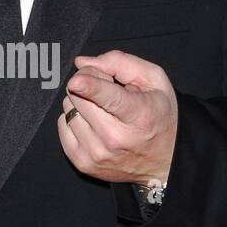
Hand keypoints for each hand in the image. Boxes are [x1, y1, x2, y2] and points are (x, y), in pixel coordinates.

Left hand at [57, 50, 176, 184]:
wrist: (164, 160)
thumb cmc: (159, 116)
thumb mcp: (155, 81)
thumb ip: (121, 63)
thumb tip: (83, 63)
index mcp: (139, 115)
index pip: (110, 98)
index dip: (90, 86)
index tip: (76, 80)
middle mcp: (115, 138)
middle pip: (79, 96)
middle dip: (89, 84)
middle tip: (108, 92)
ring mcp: (97, 153)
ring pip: (68, 109)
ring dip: (82, 104)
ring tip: (105, 111)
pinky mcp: (83, 162)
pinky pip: (62, 126)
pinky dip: (74, 119)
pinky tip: (93, 123)